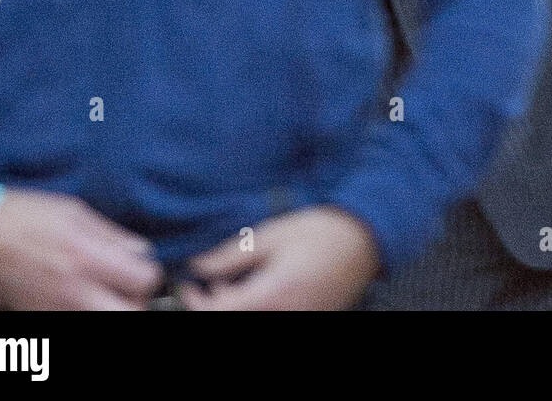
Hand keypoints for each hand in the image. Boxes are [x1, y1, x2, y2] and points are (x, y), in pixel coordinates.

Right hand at [0, 188, 162, 309]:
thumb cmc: (28, 215)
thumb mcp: (77, 213)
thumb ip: (113, 235)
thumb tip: (141, 250)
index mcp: (88, 258)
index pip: (143, 280)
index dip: (149, 274)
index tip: (143, 267)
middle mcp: (74, 289)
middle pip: (128, 313)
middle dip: (135, 301)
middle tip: (130, 287)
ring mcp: (55, 307)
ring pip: (101, 320)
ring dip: (110, 307)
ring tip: (105, 290)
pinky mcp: (39, 315)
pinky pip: (73, 319)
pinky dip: (83, 309)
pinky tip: (79, 293)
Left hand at [181, 206, 379, 310]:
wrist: (365, 239)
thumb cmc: (321, 231)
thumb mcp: (273, 234)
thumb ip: (232, 255)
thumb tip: (199, 265)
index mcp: (272, 294)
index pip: (219, 312)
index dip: (196, 303)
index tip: (187, 285)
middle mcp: (284, 316)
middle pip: (234, 319)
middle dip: (215, 305)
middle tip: (210, 280)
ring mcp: (297, 320)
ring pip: (253, 319)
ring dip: (236, 307)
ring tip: (237, 281)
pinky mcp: (307, 318)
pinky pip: (272, 317)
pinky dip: (257, 307)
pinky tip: (259, 288)